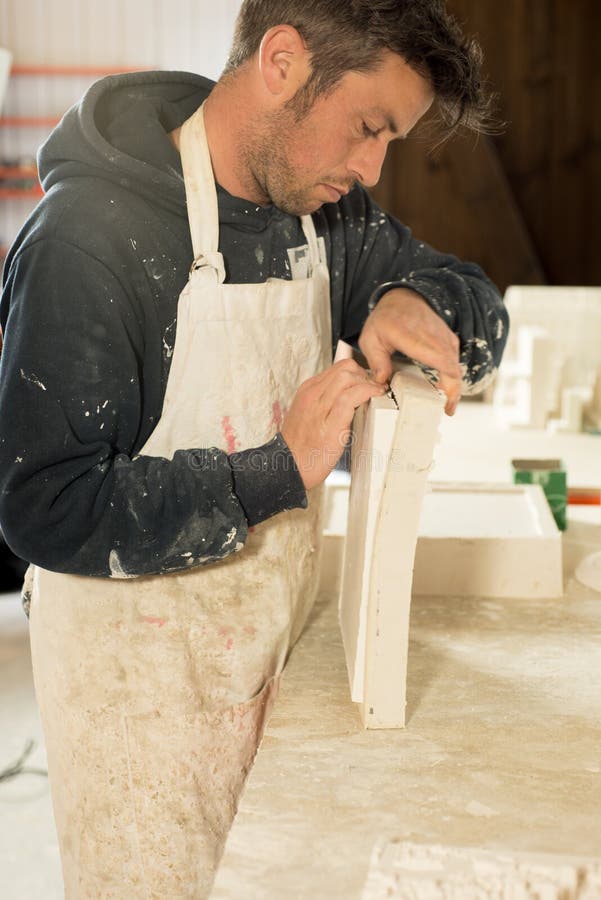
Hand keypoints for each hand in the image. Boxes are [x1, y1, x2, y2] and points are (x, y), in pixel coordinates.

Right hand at [281, 360, 386, 489]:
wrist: (287, 468)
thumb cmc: (300, 447)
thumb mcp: (308, 415)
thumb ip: (324, 402)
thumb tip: (347, 394)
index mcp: (307, 391)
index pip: (337, 368)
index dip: (358, 372)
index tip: (368, 383)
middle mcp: (312, 395)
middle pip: (345, 368)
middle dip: (365, 375)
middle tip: (375, 389)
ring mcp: (320, 408)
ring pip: (347, 377)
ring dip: (369, 382)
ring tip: (377, 393)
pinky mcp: (330, 424)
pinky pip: (351, 397)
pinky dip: (367, 392)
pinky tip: (375, 397)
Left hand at [358, 288, 461, 414]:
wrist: (402, 298)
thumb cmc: (384, 319)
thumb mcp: (370, 338)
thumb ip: (376, 361)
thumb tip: (382, 383)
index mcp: (411, 335)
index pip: (439, 359)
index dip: (448, 383)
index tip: (446, 403)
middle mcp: (433, 335)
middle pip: (453, 366)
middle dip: (454, 391)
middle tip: (447, 410)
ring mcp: (443, 336)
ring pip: (456, 364)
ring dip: (454, 385)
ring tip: (446, 404)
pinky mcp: (448, 339)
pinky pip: (455, 360)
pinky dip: (453, 375)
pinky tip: (445, 389)